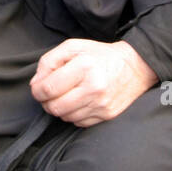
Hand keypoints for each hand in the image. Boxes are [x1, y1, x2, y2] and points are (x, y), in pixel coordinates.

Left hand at [30, 39, 156, 127]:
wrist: (135, 66)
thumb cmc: (100, 55)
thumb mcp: (73, 47)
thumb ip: (48, 62)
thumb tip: (36, 85)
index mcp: (84, 67)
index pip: (47, 89)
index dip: (37, 91)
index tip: (39, 88)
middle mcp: (94, 88)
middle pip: (54, 107)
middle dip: (47, 102)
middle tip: (51, 93)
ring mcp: (102, 104)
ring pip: (65, 117)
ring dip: (61, 109)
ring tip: (67, 96)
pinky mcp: (108, 115)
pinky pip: (79, 123)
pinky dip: (74, 115)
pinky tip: (80, 103)